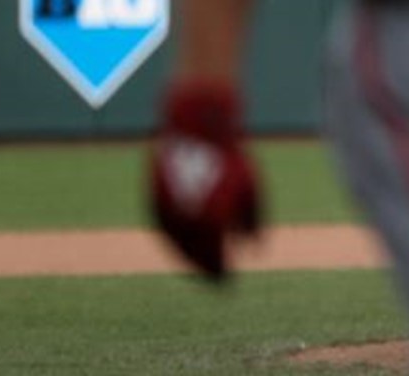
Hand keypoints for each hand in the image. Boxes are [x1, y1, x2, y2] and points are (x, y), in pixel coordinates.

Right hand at [149, 79, 260, 280]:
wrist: (195, 125)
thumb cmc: (231, 155)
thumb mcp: (251, 187)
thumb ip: (254, 220)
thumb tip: (255, 248)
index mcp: (212, 221)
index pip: (214, 259)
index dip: (220, 275)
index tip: (227, 284)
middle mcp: (186, 220)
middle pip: (192, 256)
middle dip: (204, 269)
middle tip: (214, 281)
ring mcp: (166, 210)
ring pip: (175, 245)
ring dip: (186, 258)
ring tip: (200, 266)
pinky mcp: (153, 200)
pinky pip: (165, 230)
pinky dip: (175, 242)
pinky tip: (185, 246)